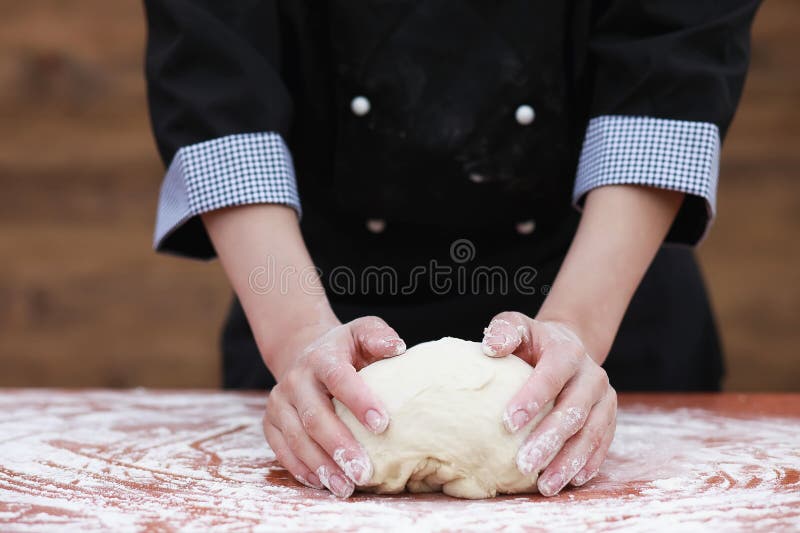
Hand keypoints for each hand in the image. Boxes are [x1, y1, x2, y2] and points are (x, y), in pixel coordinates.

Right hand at [263, 316, 405, 497]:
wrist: (307, 355)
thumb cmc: (345, 349)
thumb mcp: (362, 332)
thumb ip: (378, 336)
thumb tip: (396, 347)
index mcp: (321, 357)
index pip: (338, 378)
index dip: (358, 400)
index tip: (382, 424)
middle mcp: (296, 379)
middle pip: (315, 416)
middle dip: (339, 446)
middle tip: (364, 471)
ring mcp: (280, 402)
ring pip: (297, 438)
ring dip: (322, 465)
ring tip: (346, 487)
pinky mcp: (271, 422)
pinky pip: (282, 450)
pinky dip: (302, 469)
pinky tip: (323, 484)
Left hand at [481, 312, 616, 495]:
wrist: (568, 345)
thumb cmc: (532, 341)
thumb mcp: (518, 326)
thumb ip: (504, 331)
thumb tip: (490, 348)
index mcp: (568, 351)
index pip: (552, 376)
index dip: (532, 398)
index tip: (507, 424)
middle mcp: (592, 375)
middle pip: (574, 411)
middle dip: (549, 439)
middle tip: (522, 464)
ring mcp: (604, 398)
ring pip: (591, 433)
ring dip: (568, 461)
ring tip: (544, 486)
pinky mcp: (609, 417)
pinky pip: (602, 443)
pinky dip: (587, 464)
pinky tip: (570, 481)